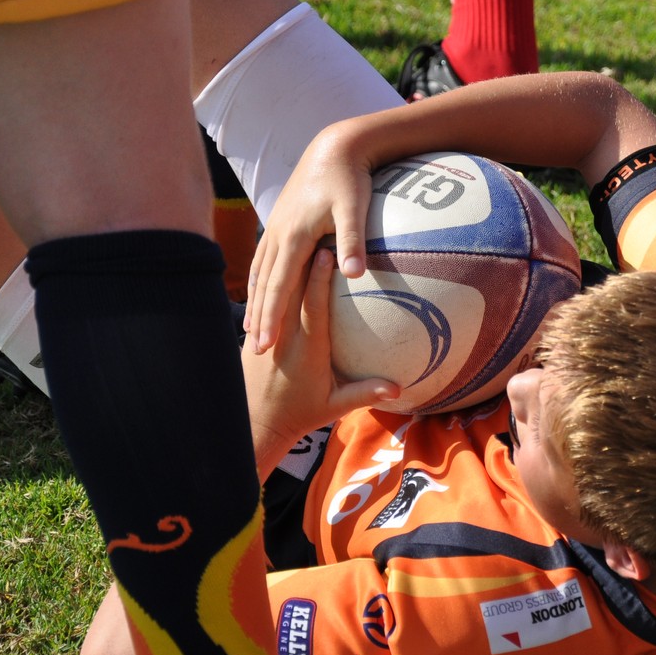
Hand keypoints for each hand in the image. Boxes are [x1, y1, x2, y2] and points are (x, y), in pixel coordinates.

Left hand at [243, 248, 398, 473]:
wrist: (257, 423)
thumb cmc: (301, 414)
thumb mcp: (334, 406)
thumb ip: (363, 393)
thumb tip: (397, 388)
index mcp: (307, 350)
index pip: (313, 307)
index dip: (318, 280)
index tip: (327, 254)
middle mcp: (287, 337)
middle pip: (292, 291)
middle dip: (303, 260)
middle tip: (316, 230)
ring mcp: (271, 333)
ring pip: (276, 293)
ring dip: (288, 266)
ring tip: (301, 238)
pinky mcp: (259, 335)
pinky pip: (265, 301)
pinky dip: (274, 281)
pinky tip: (283, 262)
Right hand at [246, 127, 372, 353]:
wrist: (335, 146)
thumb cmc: (349, 178)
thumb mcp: (354, 207)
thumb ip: (353, 241)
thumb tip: (352, 274)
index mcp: (295, 236)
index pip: (279, 287)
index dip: (271, 318)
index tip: (265, 346)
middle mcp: (280, 235)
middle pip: (265, 285)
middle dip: (259, 319)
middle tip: (254, 352)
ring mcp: (277, 227)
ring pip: (260, 272)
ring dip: (255, 301)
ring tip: (249, 328)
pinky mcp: (281, 221)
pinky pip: (263, 256)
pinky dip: (257, 278)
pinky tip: (256, 289)